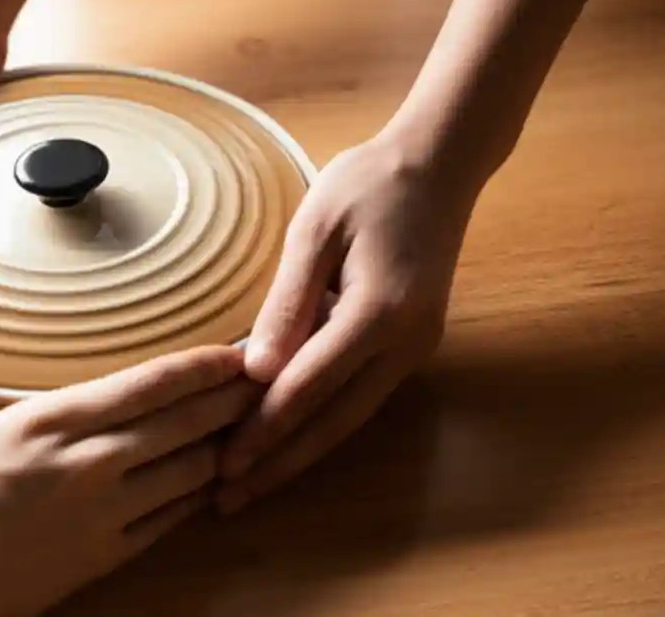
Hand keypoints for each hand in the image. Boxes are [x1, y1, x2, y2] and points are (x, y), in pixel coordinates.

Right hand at [0, 346, 258, 616]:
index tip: (237, 353)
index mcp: (54, 418)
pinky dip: (198, 495)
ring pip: (190, 469)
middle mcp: (88, 460)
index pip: (153, 382)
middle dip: (233, 400)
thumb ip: (62, 417)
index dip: (205, 366)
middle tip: (268, 382)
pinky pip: (172, 519)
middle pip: (185, 421)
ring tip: (250, 428)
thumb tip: (114, 405)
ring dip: (225, 446)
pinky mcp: (107, 555)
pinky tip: (212, 481)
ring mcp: (103, 512)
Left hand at [217, 129, 476, 511]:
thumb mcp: (314, 230)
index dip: (264, 430)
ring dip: (302, 451)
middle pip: (335, 421)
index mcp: (379, 312)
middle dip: (281, 463)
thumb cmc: (368, 183)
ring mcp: (416, 347)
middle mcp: (406, 343)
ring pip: (352, 417)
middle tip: (231, 500)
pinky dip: (323, 420)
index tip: (225, 465)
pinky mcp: (413, 343)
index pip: (309, 387)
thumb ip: (286, 303)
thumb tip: (255, 371)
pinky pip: (362, 394)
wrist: (440, 163)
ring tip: (253, 483)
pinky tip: (288, 438)